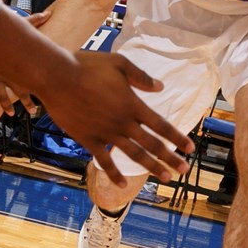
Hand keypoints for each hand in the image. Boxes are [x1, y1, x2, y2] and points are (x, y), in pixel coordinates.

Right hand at [37, 51, 192, 183]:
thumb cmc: (87, 66)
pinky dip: (114, 174)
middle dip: (171, 158)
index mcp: (133, 105)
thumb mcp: (119, 63)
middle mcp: (123, 123)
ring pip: (134, 156)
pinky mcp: (88, 140)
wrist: (57, 77)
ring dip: (152, 167)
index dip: (177, 137)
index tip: (190, 148)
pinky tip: (123, 184)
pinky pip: (104, 161)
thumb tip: (160, 87)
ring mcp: (106, 134)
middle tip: (184, 170)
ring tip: (166, 178)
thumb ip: (141, 77)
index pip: (161, 125)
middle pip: (152, 145)